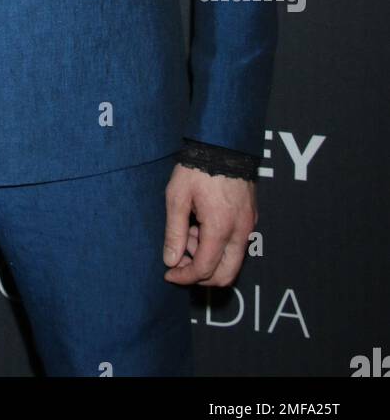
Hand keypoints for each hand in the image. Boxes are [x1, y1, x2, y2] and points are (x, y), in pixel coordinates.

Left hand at [162, 162, 256, 286]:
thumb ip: (174, 232)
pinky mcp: (251, 217)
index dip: (184, 277)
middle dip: (201, 275)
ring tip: (188, 232)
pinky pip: (238, 245)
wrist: (223, 143)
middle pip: (226, 275)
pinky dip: (219, 246)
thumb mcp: (177, 197)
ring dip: (209, 258)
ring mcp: (249, 225)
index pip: (204, 269)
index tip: (169, 273)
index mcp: (220, 228)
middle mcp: (240, 231)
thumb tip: (171, 261)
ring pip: (233, 261)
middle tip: (180, 260)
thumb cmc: (197, 168)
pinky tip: (201, 225)